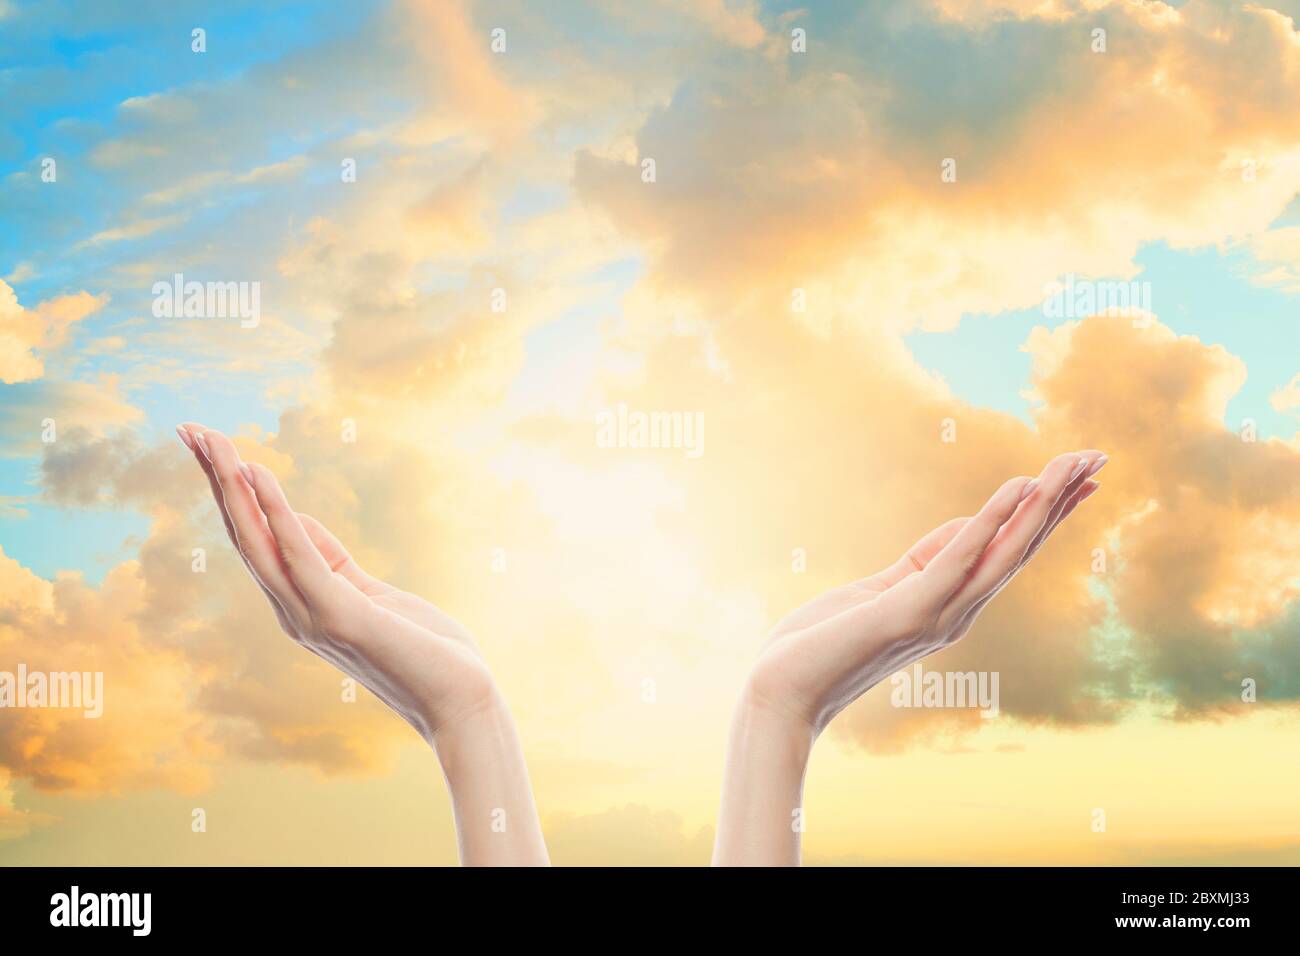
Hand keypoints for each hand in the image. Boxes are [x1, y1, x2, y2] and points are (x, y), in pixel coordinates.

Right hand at [178, 423, 548, 864]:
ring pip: (256, 541)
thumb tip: (295, 519)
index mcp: (300, 604)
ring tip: (213, 441)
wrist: (457, 701)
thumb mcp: (372, 594)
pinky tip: (261, 476)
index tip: (208, 445)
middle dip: (215, 480)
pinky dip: (277, 513)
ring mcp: (311, 617)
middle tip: (188, 427)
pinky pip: (299, 555)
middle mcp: (293, 611)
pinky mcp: (339, 616)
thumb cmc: (422, 649)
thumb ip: (332, 562)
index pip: (254, 540)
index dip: (230, 492)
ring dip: (233, 487)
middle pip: (242, 535)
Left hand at [714, 450, 1106, 864]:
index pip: (1009, 552)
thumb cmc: (822, 645)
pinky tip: (1015, 487)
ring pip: (1005, 550)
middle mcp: (957, 613)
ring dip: (1041, 503)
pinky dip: (990, 521)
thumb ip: (921, 566)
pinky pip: (959, 558)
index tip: (1080, 477)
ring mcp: (939, 615)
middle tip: (1099, 456)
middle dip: (1060, 500)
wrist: (785, 692)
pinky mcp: (910, 611)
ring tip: (1071, 463)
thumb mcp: (880, 593)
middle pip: (1022, 548)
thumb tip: (964, 530)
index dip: (1046, 513)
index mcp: (950, 606)